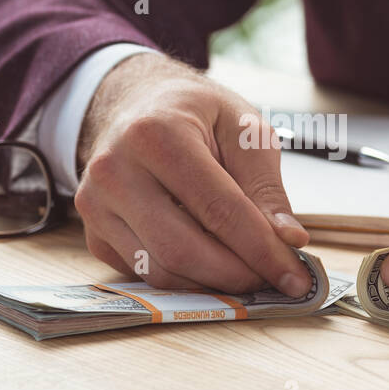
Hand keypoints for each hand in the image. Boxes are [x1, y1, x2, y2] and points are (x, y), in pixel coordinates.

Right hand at [74, 53, 312, 295]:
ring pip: (161, 271)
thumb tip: (288, 241)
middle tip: (272, 278)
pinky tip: (209, 260)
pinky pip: (144, 274)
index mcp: (156, 134)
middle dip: (238, 275)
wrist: (136, 105)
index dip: (262, 251)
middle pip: (184, 250)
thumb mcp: (243, 130)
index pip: (219, 210)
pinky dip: (184, 278)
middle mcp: (114, 170)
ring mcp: (95, 205)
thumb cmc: (195, 114)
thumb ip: (266, 187)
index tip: (295, 277)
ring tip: (245, 269)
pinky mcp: (93, 233)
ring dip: (212, 283)